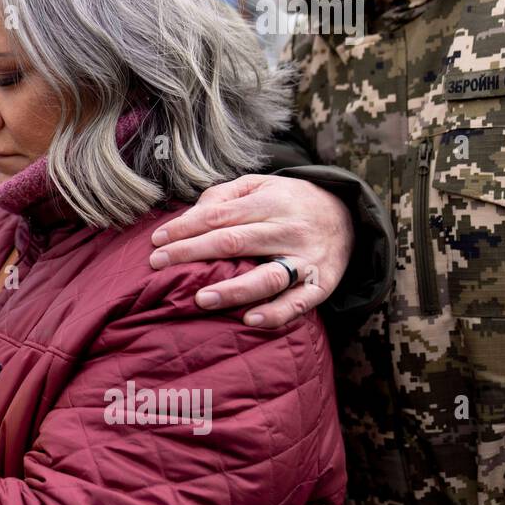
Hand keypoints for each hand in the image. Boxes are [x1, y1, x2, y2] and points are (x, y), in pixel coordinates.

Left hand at [148, 174, 352, 327]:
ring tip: (201, 299)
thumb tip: (188, 216)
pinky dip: (276, 314)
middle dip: (193, 253)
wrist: (347, 216)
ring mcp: (306, 259)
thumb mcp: (259, 185)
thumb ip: (223, 196)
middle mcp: (288, 230)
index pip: (220, 216)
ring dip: (233, 290)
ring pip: (268, 276)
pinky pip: (298, 303)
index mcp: (270, 202)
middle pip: (234, 242)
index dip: (186, 228)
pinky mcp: (321, 285)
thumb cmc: (288, 202)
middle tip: (158, 263)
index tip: (157, 240)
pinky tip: (249, 320)